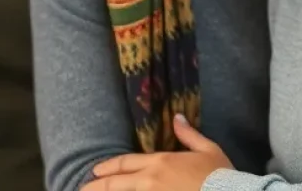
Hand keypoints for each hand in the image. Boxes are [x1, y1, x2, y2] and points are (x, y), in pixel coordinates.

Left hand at [82, 116, 232, 190]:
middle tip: (81, 189)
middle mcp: (151, 180)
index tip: (95, 171)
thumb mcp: (208, 149)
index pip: (126, 163)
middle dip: (96, 186)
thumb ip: (189, 134)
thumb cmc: (220, 175)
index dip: (109, 167)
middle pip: (116, 183)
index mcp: (161, 162)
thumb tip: (177, 117)